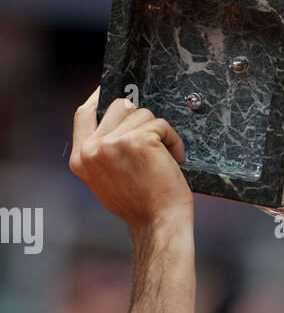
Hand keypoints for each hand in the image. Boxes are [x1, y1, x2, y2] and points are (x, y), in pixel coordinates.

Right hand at [70, 89, 190, 228]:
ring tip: (164, 157)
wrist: (158, 223)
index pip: (83, 114)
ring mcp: (114, 143)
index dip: (97, 96)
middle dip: (140, 120)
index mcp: (80, 158)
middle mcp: (93, 149)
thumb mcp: (105, 179)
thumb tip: (113, 123)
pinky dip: (174, 140)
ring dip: (159, 133)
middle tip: (152, 141)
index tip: (110, 89)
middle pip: (118, 107)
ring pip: (142, 114)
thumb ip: (101, 152)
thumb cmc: (140, 205)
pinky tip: (175, 159)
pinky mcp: (139, 140)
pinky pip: (161, 125)